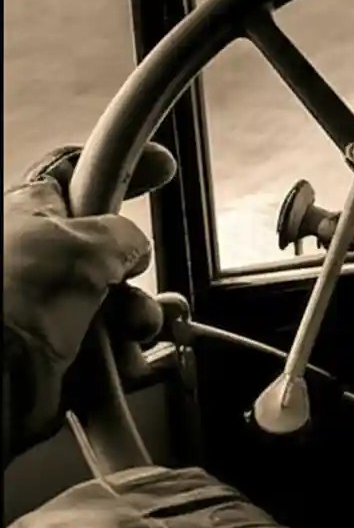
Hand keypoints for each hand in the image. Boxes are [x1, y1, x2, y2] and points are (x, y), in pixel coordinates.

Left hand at [2, 144, 176, 464]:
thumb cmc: (17, 298)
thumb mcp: (84, 242)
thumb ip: (123, 234)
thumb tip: (132, 248)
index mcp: (28, 216)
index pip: (76, 176)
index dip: (122, 168)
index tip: (162, 166)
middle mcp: (37, 261)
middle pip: (110, 251)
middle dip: (134, 270)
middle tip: (134, 277)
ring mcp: (49, 310)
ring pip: (120, 304)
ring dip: (137, 317)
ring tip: (130, 330)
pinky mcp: (63, 356)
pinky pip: (116, 349)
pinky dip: (130, 356)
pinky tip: (126, 360)